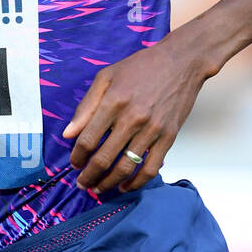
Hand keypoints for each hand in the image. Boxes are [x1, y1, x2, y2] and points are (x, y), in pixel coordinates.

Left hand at [62, 36, 206, 192]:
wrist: (182, 62)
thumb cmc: (141, 67)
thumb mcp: (106, 76)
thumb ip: (86, 106)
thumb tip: (68, 133)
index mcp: (113, 102)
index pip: (87, 139)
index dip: (77, 157)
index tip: (74, 164)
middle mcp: (132, 118)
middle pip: (103, 158)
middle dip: (89, 176)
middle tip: (82, 184)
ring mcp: (152, 130)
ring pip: (125, 167)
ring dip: (109, 183)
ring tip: (99, 189)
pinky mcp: (169, 137)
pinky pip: (150, 168)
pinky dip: (136, 182)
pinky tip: (125, 186)